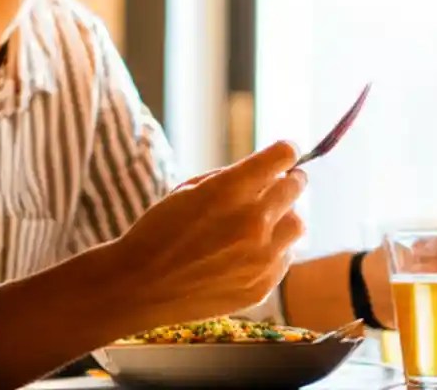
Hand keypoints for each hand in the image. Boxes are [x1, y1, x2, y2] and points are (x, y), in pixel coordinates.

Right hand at [117, 141, 306, 328]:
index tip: (287, 153)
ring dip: (284, 217)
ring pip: (298, 224)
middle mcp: (252, 222)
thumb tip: (270, 171)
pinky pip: (285, 258)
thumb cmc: (160, 231)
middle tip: (281, 184)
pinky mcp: (261, 286)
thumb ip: (233, 177)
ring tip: (262, 223)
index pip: (283, 155)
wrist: (138, 286)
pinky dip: (273, 251)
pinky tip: (247, 254)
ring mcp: (260, 257)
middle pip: (296, 187)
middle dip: (290, 181)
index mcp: (230, 190)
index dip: (286, 151)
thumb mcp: (190, 189)